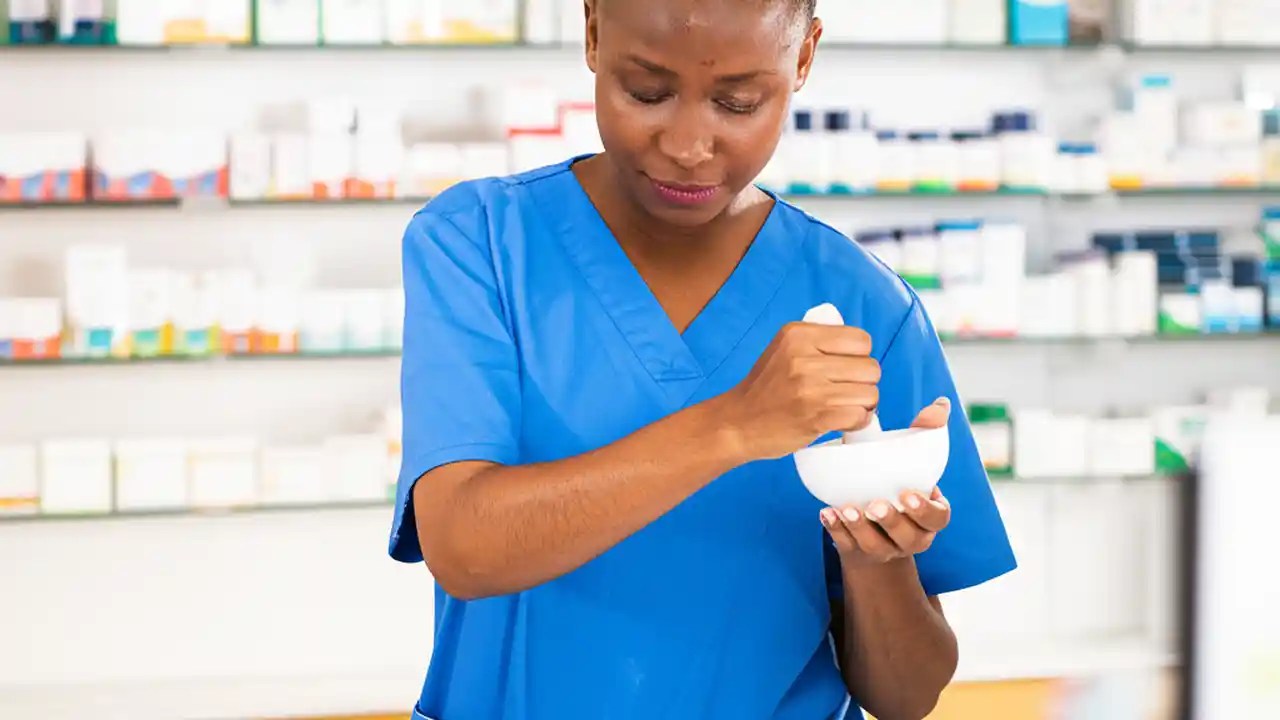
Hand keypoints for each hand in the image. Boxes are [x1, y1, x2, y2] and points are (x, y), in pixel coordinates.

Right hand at [718, 321, 880, 460]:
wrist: (737, 423)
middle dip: (863, 383)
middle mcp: (804, 358)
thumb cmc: (765, 389)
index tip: (843, 371)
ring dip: (861, 405)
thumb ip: (819, 344)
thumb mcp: (784, 350)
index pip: (862, 340)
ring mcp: (811, 388)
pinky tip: (840, 422)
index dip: (859, 358)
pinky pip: (860, 416)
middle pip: (870, 368)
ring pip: (870, 393)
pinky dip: (856, 422)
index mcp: (799, 335)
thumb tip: (862, 352)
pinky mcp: (817, 416)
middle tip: (841, 392)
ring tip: (840, 407)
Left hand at [819, 398, 953, 567]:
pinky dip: (837, 531)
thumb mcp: (912, 465)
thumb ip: (925, 434)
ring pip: (876, 546)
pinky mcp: (857, 553)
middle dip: (891, 521)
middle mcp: (911, 538)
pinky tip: (826, 513)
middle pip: (907, 537)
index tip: (907, 494)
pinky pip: (848, 546)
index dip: (924, 510)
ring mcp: (884, 549)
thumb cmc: (898, 486)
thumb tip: (941, 403)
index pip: (936, 518)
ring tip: (847, 508)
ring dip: (860, 528)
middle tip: (875, 504)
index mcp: (930, 517)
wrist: (875, 529)